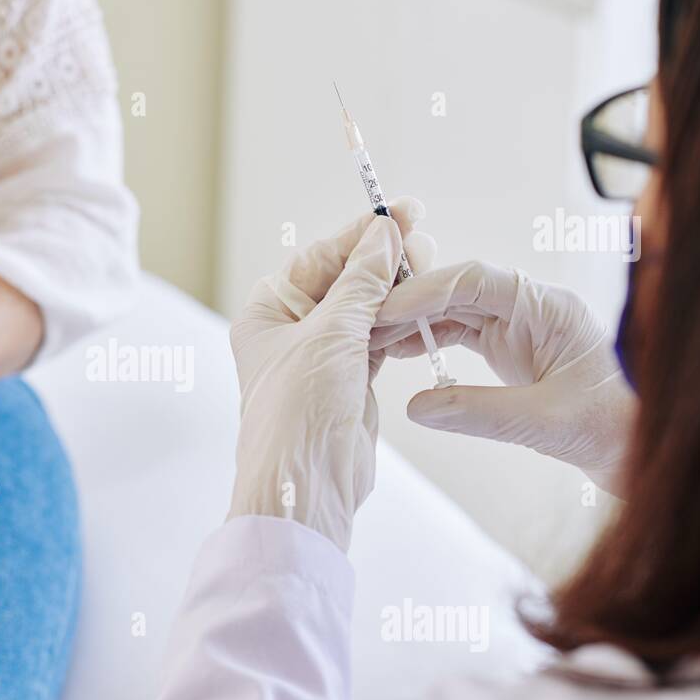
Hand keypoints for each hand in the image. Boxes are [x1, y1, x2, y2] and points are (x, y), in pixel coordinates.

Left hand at [227, 198, 434, 550]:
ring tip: (433, 264)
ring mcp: (320, 358)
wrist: (306, 487)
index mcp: (267, 313)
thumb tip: (385, 233)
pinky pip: (377, 338)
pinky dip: (399, 321)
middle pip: (342, 279)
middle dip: (383, 258)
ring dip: (395, 289)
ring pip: (363, 309)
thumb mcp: (331, 335)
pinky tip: (423, 304)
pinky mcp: (348, 381)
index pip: (318, 257)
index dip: (361, 233)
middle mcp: (289, 331)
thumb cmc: (300, 411)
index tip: (403, 212)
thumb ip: (361, 282)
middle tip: (426, 238)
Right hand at [371, 260, 635, 495]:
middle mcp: (532, 308)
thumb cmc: (616, 429)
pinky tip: (401, 351)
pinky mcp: (514, 351)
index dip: (424, 291)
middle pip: (458, 289)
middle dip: (408, 303)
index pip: (475, 281)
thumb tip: (416, 407)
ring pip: (455, 311)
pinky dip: (430, 342)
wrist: (646, 451)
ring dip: (413, 322)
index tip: (383, 312)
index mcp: (549, 308)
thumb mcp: (545, 423)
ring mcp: (522, 328)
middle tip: (362, 323)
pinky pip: (463, 335)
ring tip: (371, 338)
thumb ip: (479, 411)